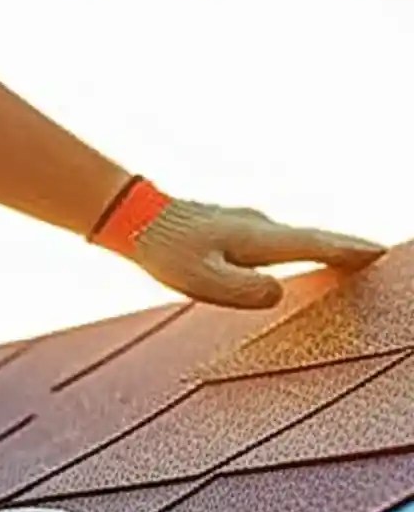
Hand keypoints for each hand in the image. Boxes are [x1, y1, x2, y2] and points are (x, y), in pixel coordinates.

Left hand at [93, 179, 386, 309]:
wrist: (133, 218)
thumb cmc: (165, 251)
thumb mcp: (200, 280)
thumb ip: (241, 289)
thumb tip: (277, 292)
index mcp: (257, 239)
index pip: (313, 244)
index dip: (346, 251)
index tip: (377, 253)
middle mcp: (258, 227)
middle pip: (311, 238)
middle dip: (344, 247)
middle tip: (376, 254)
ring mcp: (245, 225)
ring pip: (294, 236)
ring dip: (324, 245)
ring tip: (351, 256)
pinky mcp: (232, 228)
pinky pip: (276, 239)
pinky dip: (298, 244)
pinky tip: (298, 252)